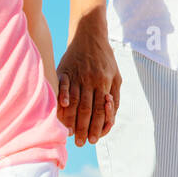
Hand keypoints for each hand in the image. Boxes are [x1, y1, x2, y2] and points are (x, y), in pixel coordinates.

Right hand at [55, 18, 119, 146]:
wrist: (89, 33)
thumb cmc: (105, 58)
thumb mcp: (116, 75)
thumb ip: (115, 96)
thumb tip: (110, 116)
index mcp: (105, 82)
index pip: (101, 109)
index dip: (97, 126)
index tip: (93, 140)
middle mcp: (91, 80)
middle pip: (87, 109)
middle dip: (83, 128)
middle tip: (80, 143)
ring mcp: (77, 74)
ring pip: (74, 100)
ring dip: (71, 119)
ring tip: (68, 134)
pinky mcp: (65, 69)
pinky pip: (63, 84)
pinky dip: (61, 95)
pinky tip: (60, 107)